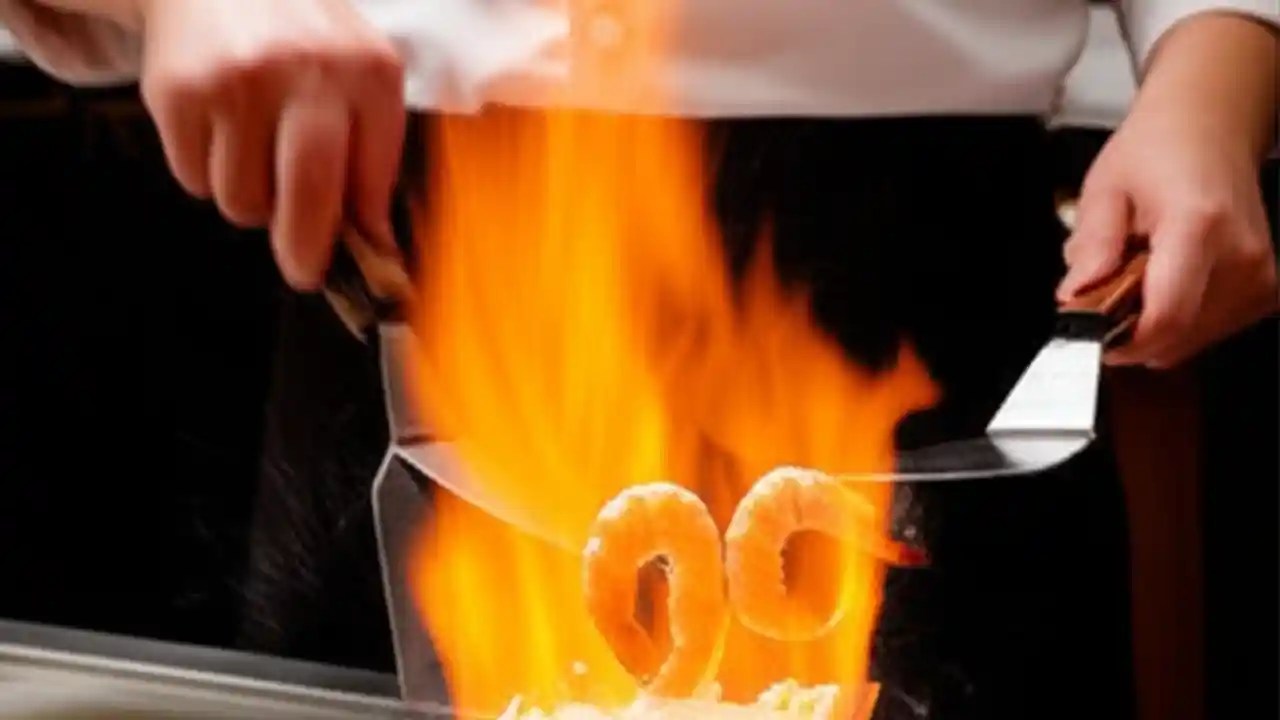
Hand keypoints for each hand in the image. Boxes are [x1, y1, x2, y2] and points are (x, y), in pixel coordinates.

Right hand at [129, 0, 404, 288]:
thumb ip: (373, 156)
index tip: (365, 270)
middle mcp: (306, 72)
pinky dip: (206, 172)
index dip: (364, 236)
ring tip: (254, 153)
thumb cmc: (303, 38)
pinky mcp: (179, 92)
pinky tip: (218, 130)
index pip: (372, 181)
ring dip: (249, 199)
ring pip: (244, 201)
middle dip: (306, 251)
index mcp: (367, 73)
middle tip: (303, 270)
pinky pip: (195, 179)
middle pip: (310, 199)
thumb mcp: (360, 78)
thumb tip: (375, 247)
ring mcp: (239, 82)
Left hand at [1056, 14, 1277, 368]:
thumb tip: (1075, 297)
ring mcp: (1259, 276)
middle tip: (1106, 288)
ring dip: (1150, 322)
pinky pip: (1205, 331)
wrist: (1209, 128)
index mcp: (1200, 225)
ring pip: (1187, 341)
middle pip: (1174, 336)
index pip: (1165, 317)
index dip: (1120, 339)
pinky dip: (1175, 316)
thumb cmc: (1159, 150)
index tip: (1089, 330)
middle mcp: (1241, 256)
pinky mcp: (1263, 290)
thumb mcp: (1105, 188)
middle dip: (1127, 326)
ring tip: (1139, 273)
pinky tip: (1164, 279)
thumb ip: (1092, 246)